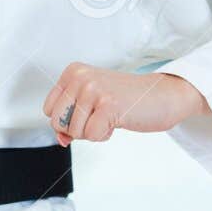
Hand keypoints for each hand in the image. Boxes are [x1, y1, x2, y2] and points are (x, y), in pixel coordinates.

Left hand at [42, 64, 209, 145]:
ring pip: (74, 132)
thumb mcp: (92, 103)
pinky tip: (117, 120)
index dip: (68, 120)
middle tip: (100, 115)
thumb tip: (61, 139)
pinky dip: (105, 135)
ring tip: (111, 115)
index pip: (48, 110)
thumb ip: (71, 119)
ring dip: (94, 131)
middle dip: (79, 128)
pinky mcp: (108, 105)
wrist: (162, 95)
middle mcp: (81, 77)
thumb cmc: (127, 99)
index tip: (89, 111)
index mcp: (73, 71)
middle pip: (57, 122)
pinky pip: (92, 136)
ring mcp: (94, 89)